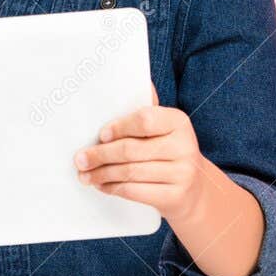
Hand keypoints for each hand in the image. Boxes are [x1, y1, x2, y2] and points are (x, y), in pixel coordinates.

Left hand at [71, 82, 210, 221]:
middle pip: (131, 149)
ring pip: (130, 172)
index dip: (119, 127)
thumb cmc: (168, 150)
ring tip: (85, 174)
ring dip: (102, 174)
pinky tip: (102, 185)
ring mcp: (182, 173)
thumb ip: (144, 111)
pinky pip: (135, 191)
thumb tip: (127, 79)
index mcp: (178, 121)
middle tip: (80, 159)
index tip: (100, 135)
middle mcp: (184, 146)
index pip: (144, 120)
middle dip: (100, 155)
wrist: (195, 188)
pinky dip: (113, 188)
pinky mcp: (175, 196)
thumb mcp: (163, 128)